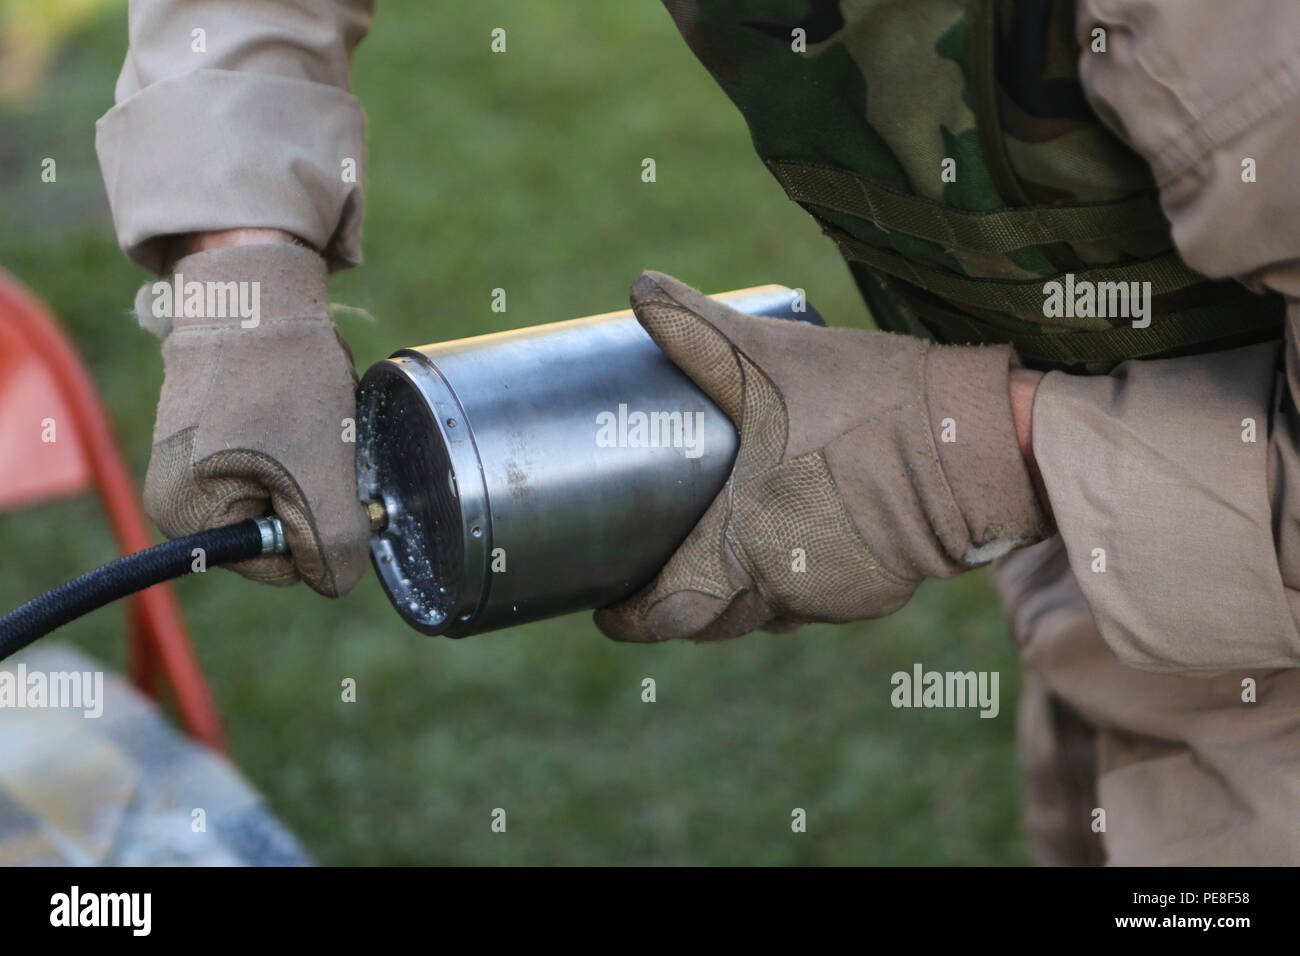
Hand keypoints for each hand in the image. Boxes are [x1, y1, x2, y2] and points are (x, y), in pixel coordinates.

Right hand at [137, 241, 369, 595]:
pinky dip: (300, 438)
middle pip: (282, 531)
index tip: (317, 470)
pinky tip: (291, 404)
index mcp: (187, 520)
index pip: (281, 566)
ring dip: (311, 463)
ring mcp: (192, 466)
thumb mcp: (320, 475)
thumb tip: (334, 581)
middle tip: (311, 437)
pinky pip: (280, 459)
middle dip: (313, 491)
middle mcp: (177, 500)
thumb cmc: (280, 379)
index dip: (318, 529)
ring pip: (287, 493)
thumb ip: (333, 545)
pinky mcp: (214, 435)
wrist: (259, 290)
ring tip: (300, 417)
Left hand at [594, 271, 1051, 641]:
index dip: (631, 618)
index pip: (669, 611)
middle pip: (710, 625)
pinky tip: (785, 551)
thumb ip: (700, 328)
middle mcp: (784, 585)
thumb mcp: (773, 359)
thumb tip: (640, 285)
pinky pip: (813, 605)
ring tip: (710, 566)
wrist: (978, 441)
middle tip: (653, 586)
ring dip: (731, 602)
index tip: (606, 610)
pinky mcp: (875, 593)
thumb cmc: (869, 405)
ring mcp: (834, 596)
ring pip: (763, 618)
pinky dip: (786, 588)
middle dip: (675, 612)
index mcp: (746, 544)